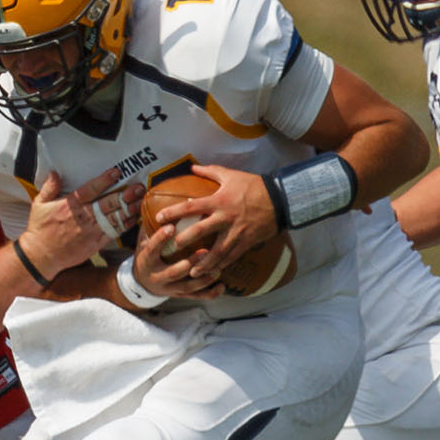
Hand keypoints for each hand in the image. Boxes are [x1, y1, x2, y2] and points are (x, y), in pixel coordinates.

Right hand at [18, 170, 132, 276]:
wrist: (41, 256)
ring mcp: (91, 231)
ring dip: (129, 209)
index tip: (117, 172)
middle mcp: (83, 217)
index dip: (105, 180)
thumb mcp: (39, 205)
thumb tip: (55, 172)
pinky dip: (125, 225)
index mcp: (70, 205)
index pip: (91, 189)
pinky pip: (114, 232)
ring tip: (142, 200)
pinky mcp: (95, 243)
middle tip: (138, 187)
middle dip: (126, 194)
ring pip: (115, 217)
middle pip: (108, 203)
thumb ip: (49, 187)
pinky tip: (134, 218)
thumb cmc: (39, 230)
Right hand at [133, 218, 223, 299]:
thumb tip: (157, 199)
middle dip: (189, 263)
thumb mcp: (143, 241)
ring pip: (187, 287)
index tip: (170, 226)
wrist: (141, 283)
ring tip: (218, 270)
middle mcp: (157, 276)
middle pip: (173, 272)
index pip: (152, 249)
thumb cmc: (147, 254)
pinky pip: (195, 296)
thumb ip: (151, 226)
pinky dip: (209, 293)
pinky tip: (221, 287)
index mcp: (146, 260)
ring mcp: (169, 288)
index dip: (160, 239)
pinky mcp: (179, 295)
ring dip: (203, 279)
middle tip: (205, 252)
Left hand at [151, 163, 276, 278]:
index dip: (174, 212)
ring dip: (204, 262)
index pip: (191, 207)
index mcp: (219, 201)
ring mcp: (236, 232)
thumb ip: (210, 171)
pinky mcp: (247, 242)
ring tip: (192, 272)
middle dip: (185, 240)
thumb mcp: (231, 175)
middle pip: (201, 231)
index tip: (159, 218)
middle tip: (172, 248)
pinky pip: (233, 256)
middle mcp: (225, 218)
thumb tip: (192, 167)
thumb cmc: (254, 185)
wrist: (281, 199)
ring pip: (217, 250)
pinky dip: (222, 264)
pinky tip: (213, 271)